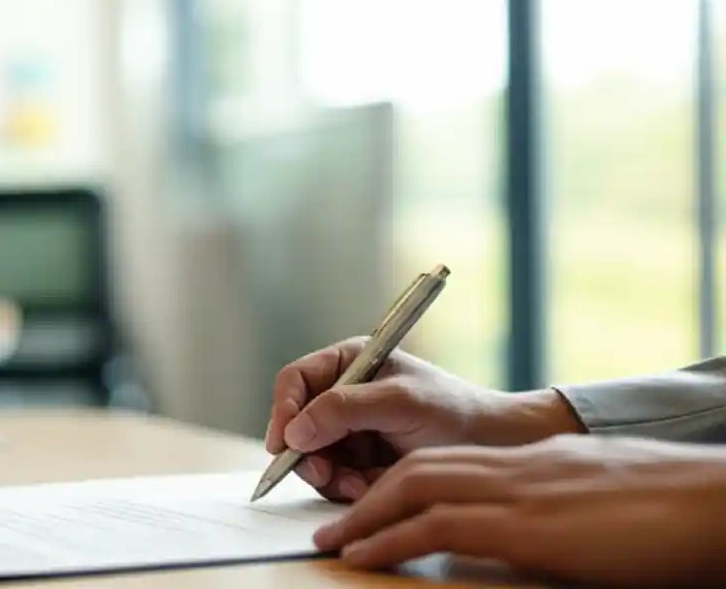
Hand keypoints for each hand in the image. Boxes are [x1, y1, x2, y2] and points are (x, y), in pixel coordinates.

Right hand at [265, 337, 581, 500]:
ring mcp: (349, 429)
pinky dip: (346, 488)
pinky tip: (371, 487)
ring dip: (330, 476)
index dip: (283, 410)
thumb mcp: (400, 404)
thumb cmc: (455, 413)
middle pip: (296, 423)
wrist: (493, 447)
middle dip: (309, 454)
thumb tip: (295, 430)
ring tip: (362, 484)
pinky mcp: (358, 459)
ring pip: (311, 456)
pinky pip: (332, 478)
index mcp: (349, 362)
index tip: (283, 444)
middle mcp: (342, 393)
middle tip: (326, 476)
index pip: (295, 380)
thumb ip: (344, 410)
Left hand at [312, 434, 725, 585]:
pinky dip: (390, 538)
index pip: (449, 464)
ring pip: (417, 489)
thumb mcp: (598, 504)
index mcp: (534, 464)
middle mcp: (517, 468)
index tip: (370, 510)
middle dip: (369, 500)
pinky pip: (438, 524)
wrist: (715, 504)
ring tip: (332, 545)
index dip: (401, 486)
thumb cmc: (673, 513)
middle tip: (332, 530)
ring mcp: (519, 492)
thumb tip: (529, 531)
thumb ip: (552, 508)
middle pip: (419, 470)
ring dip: (366, 518)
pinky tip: (362, 555)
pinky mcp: (525, 526)